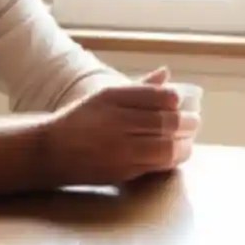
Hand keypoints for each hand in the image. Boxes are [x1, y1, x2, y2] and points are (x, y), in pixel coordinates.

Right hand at [42, 68, 200, 185]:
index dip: (174, 99)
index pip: (158, 96)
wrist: (49, 151)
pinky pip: (156, 164)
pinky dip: (172, 159)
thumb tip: (166, 74)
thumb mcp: (105, 97)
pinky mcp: (121, 170)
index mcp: (113, 98)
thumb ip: (139, 88)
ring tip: (188, 140)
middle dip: (187, 122)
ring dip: (184, 143)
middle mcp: (117, 121)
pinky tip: (177, 154)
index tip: (179, 102)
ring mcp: (119, 148)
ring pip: (166, 146)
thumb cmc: (81, 120)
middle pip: (166, 121)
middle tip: (194, 122)